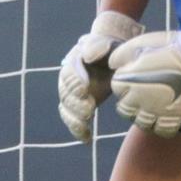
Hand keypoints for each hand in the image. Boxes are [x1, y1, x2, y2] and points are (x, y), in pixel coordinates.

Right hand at [58, 11, 144, 142]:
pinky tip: (86, 138)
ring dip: (74, 118)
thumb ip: (97, 46)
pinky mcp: (79, 105)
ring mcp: (72, 93)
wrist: (114, 56)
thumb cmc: (111, 47)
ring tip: (86, 126)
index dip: (75, 82)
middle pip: (66, 93)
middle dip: (76, 103)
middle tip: (89, 109)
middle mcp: (69, 79)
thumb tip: (87, 56)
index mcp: (74, 60)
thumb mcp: (107, 42)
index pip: (70, 72)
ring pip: (67, 108)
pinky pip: (73, 119)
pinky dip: (78, 129)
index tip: (84, 90)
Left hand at [107, 9, 180, 137]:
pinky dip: (160, 127)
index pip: (116, 88)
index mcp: (128, 81)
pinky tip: (162, 116)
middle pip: (124, 110)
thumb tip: (112, 67)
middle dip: (128, 102)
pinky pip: (162, 131)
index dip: (124, 81)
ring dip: (142, 115)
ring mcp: (157, 110)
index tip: (134, 75)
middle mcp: (139, 99)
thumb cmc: (166, 46)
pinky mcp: (175, 115)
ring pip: (141, 123)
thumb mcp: (138, 43)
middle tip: (141, 93)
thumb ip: (119, 56)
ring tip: (150, 106)